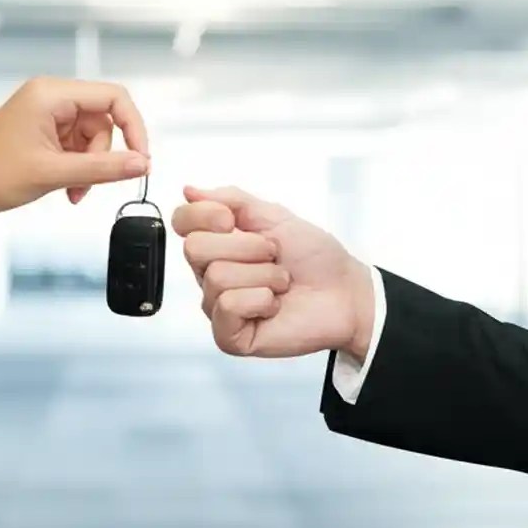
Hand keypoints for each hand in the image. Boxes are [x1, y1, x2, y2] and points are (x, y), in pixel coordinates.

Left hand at [0, 77, 149, 215]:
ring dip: (89, 167)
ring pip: (92, 136)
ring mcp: (46, 112)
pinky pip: (77, 145)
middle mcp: (50, 96)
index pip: (113, 97)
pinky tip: (66, 187)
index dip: (134, 127)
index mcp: (50, 94)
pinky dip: (77, 168)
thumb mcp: (54, 174)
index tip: (141, 158)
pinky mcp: (43, 129)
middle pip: (104, 120)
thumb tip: (142, 164)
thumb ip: (103, 168)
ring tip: (72, 191)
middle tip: (87, 184)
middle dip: (102, 156)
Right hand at [173, 186, 374, 360]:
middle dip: (246, 246)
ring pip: (217, 277)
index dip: (205, 215)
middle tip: (273, 256)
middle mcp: (210, 275)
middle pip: (195, 248)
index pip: (182, 221)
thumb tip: (189, 190)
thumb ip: (231, 200)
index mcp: (217, 244)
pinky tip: (273, 306)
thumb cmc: (314, 257)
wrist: (345, 292)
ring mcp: (218, 308)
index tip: (234, 219)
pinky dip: (260, 300)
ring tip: (280, 283)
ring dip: (263, 275)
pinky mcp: (230, 337)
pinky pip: (228, 307)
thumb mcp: (274, 215)